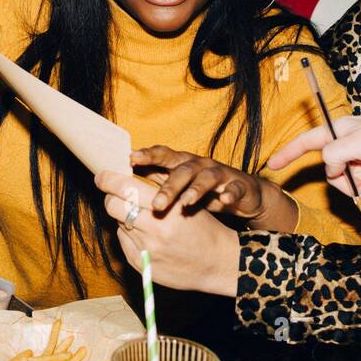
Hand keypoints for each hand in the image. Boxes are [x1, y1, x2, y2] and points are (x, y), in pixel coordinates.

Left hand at [95, 171, 239, 297]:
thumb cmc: (204, 227)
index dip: (109, 179)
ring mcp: (147, 250)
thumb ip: (158, 184)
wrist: (218, 263)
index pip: (125, 188)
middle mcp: (155, 230)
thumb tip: (130, 168)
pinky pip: (124, 242)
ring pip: (118, 223)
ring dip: (123, 215)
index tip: (102, 175)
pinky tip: (143, 232)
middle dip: (111, 196)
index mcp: (167, 208)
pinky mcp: (143, 266)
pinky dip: (129, 233)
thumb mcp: (186, 199)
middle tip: (113, 192)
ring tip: (135, 212)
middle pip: (114, 205)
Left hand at [131, 146, 296, 230]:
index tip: (130, 159)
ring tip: (186, 203)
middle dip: (168, 186)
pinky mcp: (239, 185)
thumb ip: (153, 180)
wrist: (242, 195)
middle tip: (156, 204)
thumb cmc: (202, 189)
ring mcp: (220, 173)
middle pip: (181, 169)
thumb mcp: (178, 183)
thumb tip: (118, 180)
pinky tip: (225, 201)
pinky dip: (230, 193)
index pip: (162, 155)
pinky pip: (235, 188)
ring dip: (195, 189)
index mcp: (181, 163)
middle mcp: (199, 164)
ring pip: (206, 178)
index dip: (147, 155)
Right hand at [270, 115, 360, 185]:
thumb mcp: (359, 144)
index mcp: (342, 128)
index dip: (288, 153)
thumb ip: (333, 155)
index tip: (272, 165)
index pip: (307, 141)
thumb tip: (330, 169)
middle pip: (332, 170)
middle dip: (349, 182)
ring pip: (351, 180)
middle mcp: (352, 139)